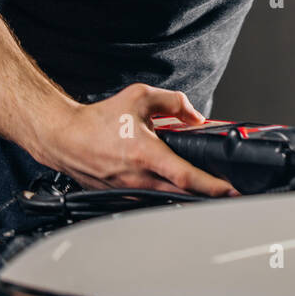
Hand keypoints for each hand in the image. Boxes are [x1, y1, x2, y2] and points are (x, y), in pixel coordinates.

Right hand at [39, 83, 238, 196]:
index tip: (230, 189)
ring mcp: (128, 191)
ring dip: (186, 194)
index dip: (212, 185)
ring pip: (166, 198)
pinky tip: (172, 184)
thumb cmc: (99, 119)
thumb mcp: (140, 97)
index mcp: (145, 154)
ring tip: (203, 185)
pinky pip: (149, 198)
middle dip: (207, 194)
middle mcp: (138, 177)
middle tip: (227, 190)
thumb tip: (196, 116)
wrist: (64, 137)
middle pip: (182, 194)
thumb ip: (174, 102)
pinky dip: (164, 193)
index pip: (186, 176)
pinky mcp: (120, 196)